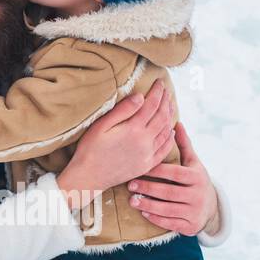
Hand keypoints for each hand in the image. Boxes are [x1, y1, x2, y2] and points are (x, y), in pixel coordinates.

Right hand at [56, 80, 173, 210]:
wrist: (88, 177)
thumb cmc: (90, 149)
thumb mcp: (101, 125)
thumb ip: (122, 110)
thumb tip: (140, 96)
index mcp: (133, 129)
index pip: (151, 105)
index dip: (157, 92)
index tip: (160, 82)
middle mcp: (144, 142)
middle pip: (162, 117)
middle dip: (166, 102)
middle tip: (166, 91)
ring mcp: (147, 155)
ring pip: (166, 132)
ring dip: (170, 117)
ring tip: (170, 106)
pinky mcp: (146, 165)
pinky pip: (164, 149)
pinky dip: (170, 138)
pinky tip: (171, 131)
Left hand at [126, 122, 218, 235]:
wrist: (211, 206)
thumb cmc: (195, 180)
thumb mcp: (193, 162)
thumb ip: (184, 144)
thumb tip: (177, 122)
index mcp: (197, 177)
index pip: (175, 173)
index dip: (157, 171)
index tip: (140, 167)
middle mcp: (198, 194)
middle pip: (169, 192)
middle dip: (148, 188)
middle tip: (130, 185)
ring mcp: (195, 211)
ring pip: (168, 209)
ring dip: (148, 205)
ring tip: (132, 200)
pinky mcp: (191, 226)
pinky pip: (171, 223)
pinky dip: (156, 218)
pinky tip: (144, 213)